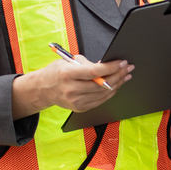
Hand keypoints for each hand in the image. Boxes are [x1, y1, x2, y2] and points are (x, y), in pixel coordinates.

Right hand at [11, 56, 132, 118]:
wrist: (42, 89)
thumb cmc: (56, 73)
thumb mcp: (67, 62)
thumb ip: (87, 64)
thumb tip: (106, 64)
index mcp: (67, 74)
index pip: (94, 72)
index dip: (111, 67)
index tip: (122, 62)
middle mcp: (71, 89)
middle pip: (101, 84)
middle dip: (118, 75)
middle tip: (128, 68)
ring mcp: (76, 101)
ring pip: (103, 93)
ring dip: (117, 84)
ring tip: (125, 75)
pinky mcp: (80, 108)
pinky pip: (100, 100)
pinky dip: (110, 93)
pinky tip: (116, 85)